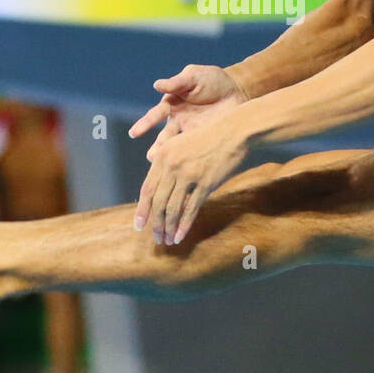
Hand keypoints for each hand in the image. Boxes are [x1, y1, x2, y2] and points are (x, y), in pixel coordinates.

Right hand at [128, 65, 247, 159]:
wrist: (237, 90)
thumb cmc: (211, 80)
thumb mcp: (194, 77)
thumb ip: (177, 82)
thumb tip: (156, 84)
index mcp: (172, 105)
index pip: (155, 115)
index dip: (144, 124)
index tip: (134, 133)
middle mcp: (178, 122)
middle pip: (164, 138)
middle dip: (158, 148)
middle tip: (152, 158)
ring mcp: (192, 133)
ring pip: (179, 149)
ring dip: (172, 158)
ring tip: (167, 168)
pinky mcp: (206, 140)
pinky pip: (197, 151)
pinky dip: (192, 159)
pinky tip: (189, 168)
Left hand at [134, 124, 247, 246]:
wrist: (234, 132)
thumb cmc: (209, 137)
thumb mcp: (180, 143)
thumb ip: (166, 163)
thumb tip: (159, 188)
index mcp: (162, 155)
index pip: (147, 189)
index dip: (142, 209)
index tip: (138, 225)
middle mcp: (172, 166)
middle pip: (158, 202)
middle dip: (155, 224)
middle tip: (155, 239)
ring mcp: (188, 175)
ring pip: (172, 208)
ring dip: (168, 228)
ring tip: (167, 240)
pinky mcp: (205, 183)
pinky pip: (190, 210)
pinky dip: (183, 226)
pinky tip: (180, 236)